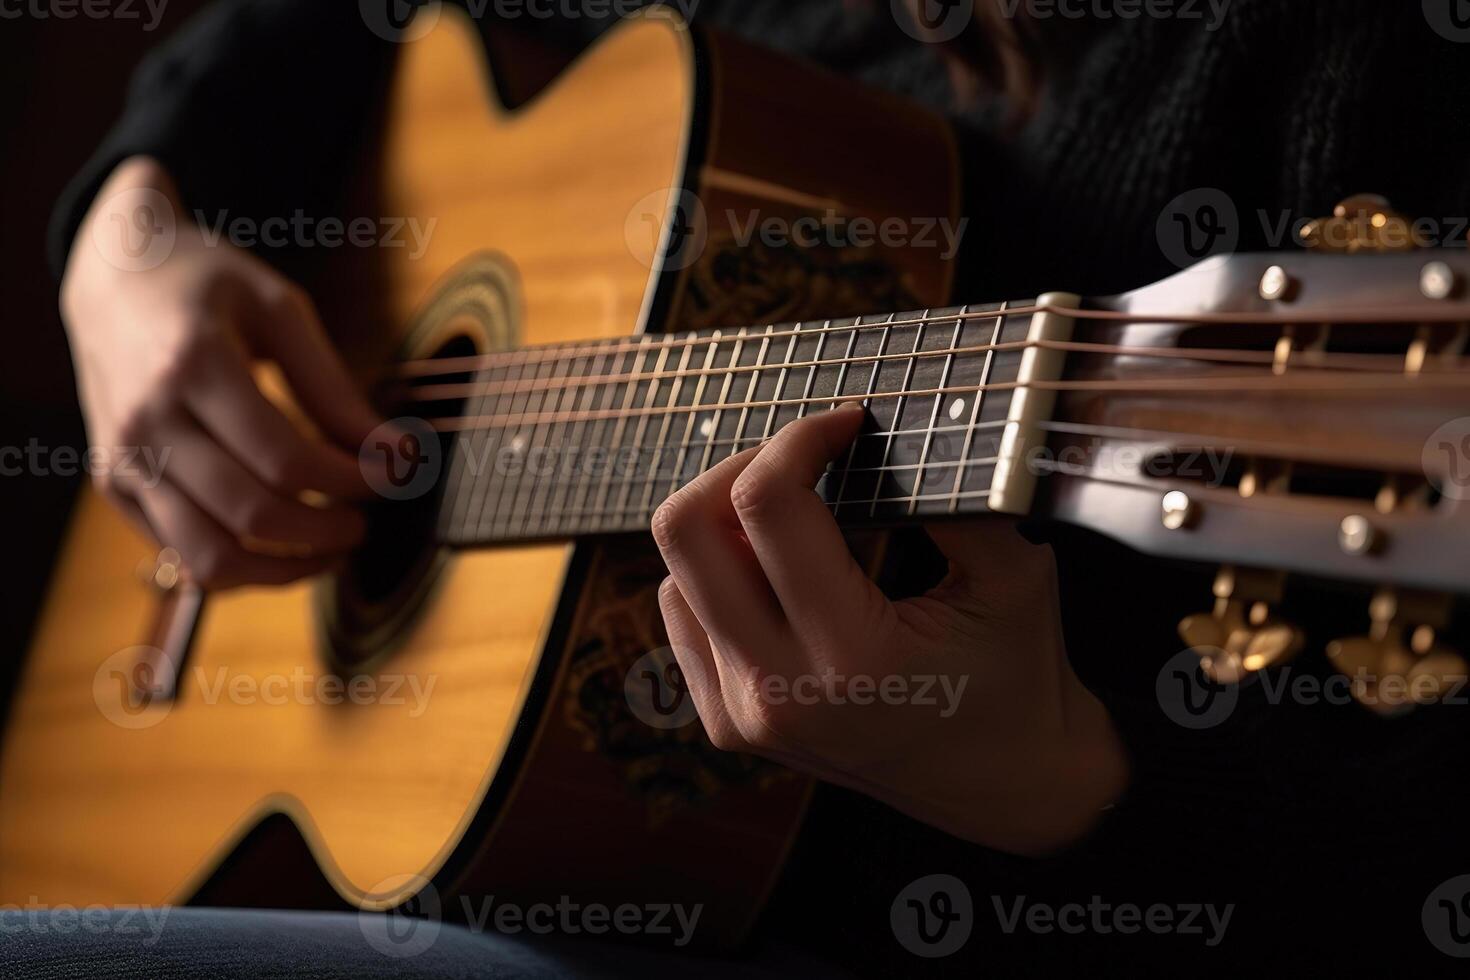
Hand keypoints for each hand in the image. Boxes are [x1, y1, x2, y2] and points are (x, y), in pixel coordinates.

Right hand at [60, 157, 380, 587]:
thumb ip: (332, 387)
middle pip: (252, 515)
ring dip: (285, 569)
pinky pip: (182, 554)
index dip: (353, 481)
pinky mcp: (114, 484)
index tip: (394, 475)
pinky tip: (283, 542)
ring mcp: (123, 459)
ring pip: (210, 558)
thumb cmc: (206, 285)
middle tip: (365, 520)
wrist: (114, 275)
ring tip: (331, 548)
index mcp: (191, 366)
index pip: (286, 460)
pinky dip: (243, 564)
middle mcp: (147, 422)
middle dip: (327, 532)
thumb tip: (390, 452)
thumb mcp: (279, 309)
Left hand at [652, 403, 1127, 854]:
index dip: (801, 436)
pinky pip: (682, 616)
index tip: (846, 423)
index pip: (768, 505)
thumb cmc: (1016, 672)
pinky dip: (718, 577)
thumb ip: (950, 497)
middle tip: (802, 459)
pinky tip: (779, 578)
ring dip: (727, 527)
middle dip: (740, 466)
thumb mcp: (1011, 576)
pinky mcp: (728, 725)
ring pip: (674, 570)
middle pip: (683, 530)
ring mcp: (744, 715)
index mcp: (854, 655)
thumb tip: (887, 428)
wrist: (1003, 784)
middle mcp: (780, 691)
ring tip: (800, 523)